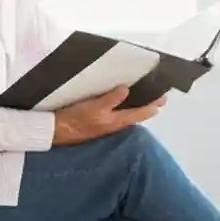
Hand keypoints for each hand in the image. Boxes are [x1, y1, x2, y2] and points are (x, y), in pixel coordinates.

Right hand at [51, 86, 165, 145]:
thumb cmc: (76, 118)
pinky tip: (125, 104)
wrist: (56, 131)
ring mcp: (107, 125)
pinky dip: (126, 108)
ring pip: (128, 116)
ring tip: (147, 100)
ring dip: (138, 107)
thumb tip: (127, 89)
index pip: (139, 113)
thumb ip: (111, 99)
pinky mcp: (99, 123)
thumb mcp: (94, 106)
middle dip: (148, 106)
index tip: (163, 98)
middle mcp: (114, 124)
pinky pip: (118, 115)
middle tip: (160, 98)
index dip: (151, 105)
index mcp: (116, 121)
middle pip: (136, 115)